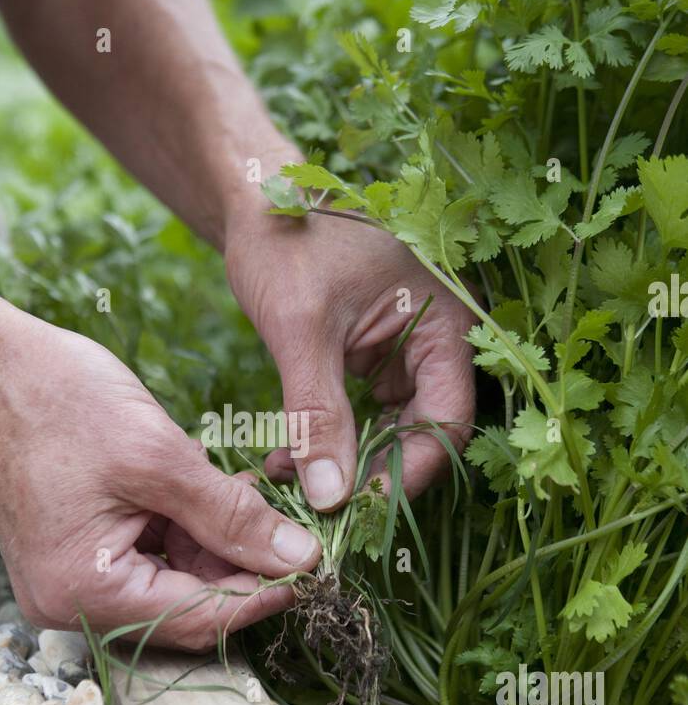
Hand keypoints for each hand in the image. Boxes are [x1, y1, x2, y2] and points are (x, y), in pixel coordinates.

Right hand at [0, 315, 320, 649]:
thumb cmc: (61, 400)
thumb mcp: (160, 457)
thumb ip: (231, 516)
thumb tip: (300, 559)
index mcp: (85, 591)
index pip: (197, 618)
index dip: (264, 595)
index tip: (317, 567)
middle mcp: (71, 602)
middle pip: (186, 606)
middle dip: (242, 564)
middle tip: (295, 523)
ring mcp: (69, 580)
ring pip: (173, 579)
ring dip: (218, 541)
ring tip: (255, 492)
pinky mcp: (75, 553)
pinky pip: (147, 556)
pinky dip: (186, 528)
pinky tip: (215, 490)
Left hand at [224, 205, 475, 508]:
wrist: (254, 196)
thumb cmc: (285, 240)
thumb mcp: (300, 329)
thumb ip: (317, 415)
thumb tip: (330, 497)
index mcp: (446, 320)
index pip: (449, 419)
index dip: (411, 469)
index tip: (359, 504)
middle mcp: (436, 339)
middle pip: (425, 431)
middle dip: (374, 474)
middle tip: (322, 508)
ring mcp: (404, 350)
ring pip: (390, 430)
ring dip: (345, 463)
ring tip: (291, 483)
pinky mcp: (371, 357)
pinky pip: (362, 415)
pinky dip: (328, 440)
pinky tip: (287, 459)